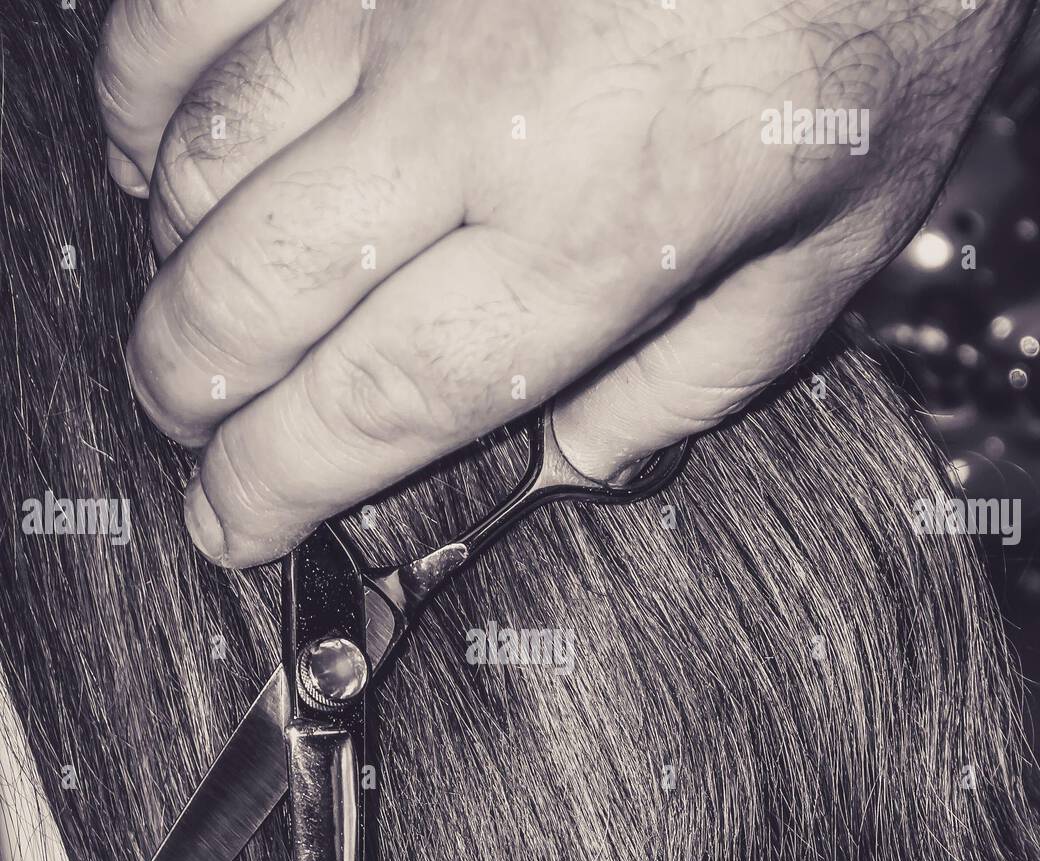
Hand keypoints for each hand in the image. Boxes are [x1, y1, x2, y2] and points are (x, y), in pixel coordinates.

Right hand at [98, 0, 1031, 566]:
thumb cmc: (861, 39)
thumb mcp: (820, 256)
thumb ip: (675, 385)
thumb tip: (548, 467)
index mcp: (597, 228)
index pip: (384, 399)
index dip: (279, 485)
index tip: (231, 527)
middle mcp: (476, 112)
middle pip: (257, 294)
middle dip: (191, 394)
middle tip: (193, 432)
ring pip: (204, 156)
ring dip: (170, 265)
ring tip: (192, 317)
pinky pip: (182, 8)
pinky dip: (150, 100)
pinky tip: (170, 154)